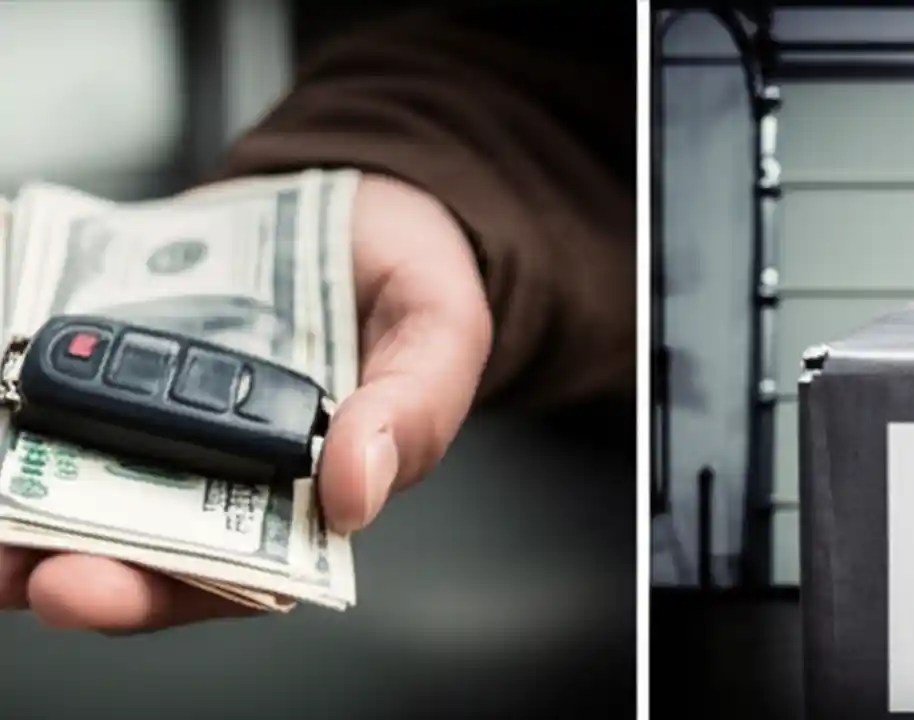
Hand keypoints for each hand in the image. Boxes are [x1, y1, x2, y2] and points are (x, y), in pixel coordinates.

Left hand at [0, 174, 492, 630]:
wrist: (368, 191)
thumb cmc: (413, 281)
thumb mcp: (441, 336)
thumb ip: (413, 412)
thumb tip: (354, 493)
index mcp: (301, 491)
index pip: (218, 571)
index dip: (145, 590)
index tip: (80, 584)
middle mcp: (219, 459)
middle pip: (124, 531)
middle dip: (45, 547)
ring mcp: (163, 399)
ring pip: (72, 460)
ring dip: (12, 476)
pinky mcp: (126, 335)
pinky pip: (58, 367)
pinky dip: (10, 382)